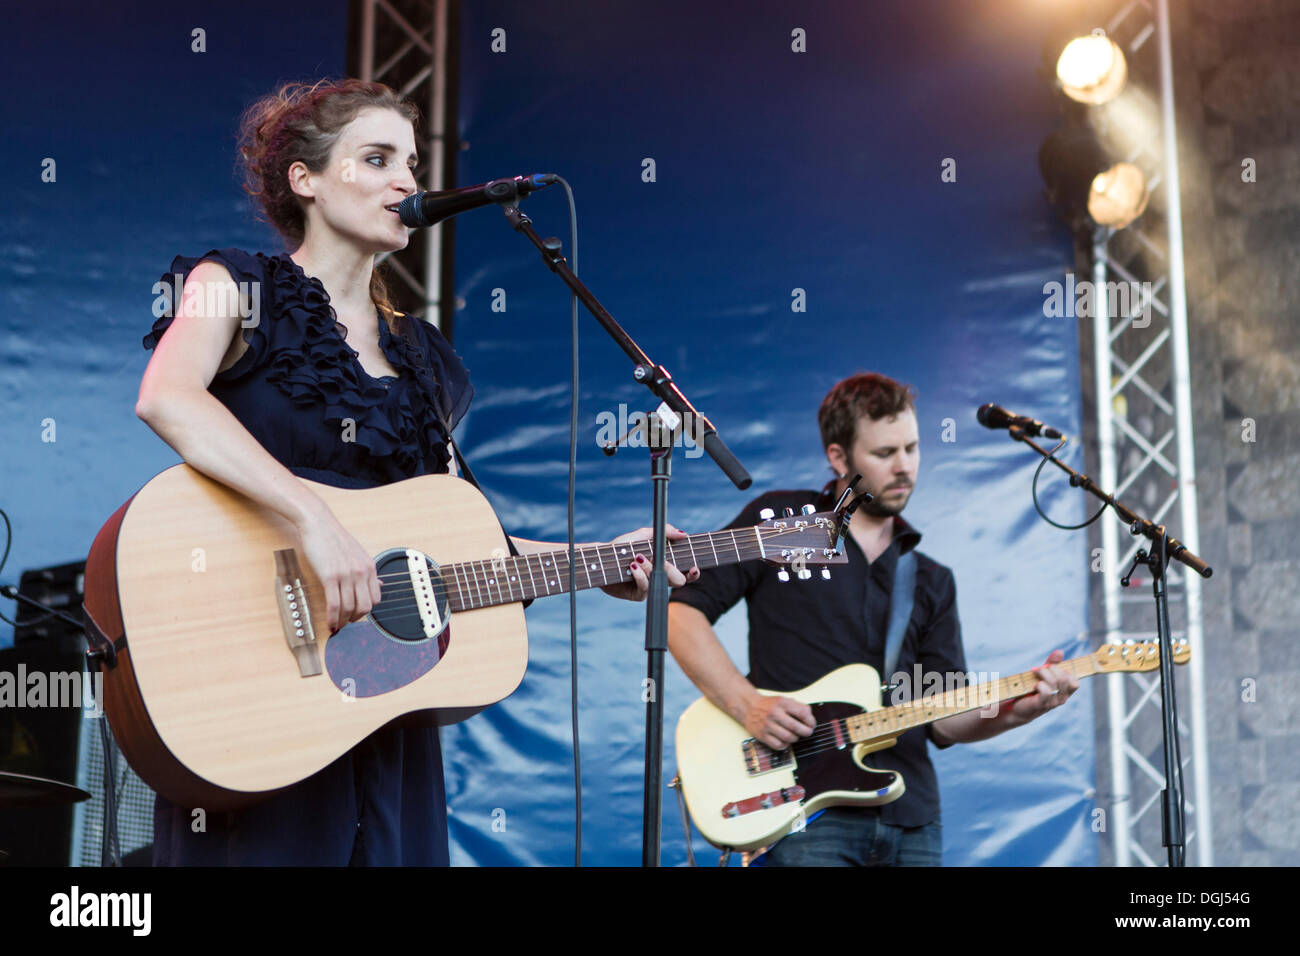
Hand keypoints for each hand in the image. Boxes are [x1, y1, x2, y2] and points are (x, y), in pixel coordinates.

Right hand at [294, 505, 381, 633]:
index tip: (356, 614)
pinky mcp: (330, 576)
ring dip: (342, 621)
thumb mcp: (358, 554)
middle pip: (365, 607)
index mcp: (370, 567)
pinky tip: (329, 622)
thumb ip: (368, 571)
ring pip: (349, 608)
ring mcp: (346, 574)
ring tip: (336, 625)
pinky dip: (332, 618)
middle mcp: (361, 572)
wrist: (319, 524)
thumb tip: (380, 584)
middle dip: (355, 619)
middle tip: (346, 622)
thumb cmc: (335, 539)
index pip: (376, 599)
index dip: (366, 611)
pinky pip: (334, 604)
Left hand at [598, 524, 699, 600]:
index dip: (694, 573)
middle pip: (678, 581)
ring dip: (650, 568)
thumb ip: (664, 532)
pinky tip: (633, 566)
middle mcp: (658, 578)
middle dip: (671, 569)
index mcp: (664, 565)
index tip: (694, 566)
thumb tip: (683, 534)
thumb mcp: (643, 535)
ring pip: (660, 583)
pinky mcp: (637, 595)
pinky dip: (640, 575)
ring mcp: (649, 588)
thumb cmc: (621, 547)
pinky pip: (645, 587)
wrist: (601, 558)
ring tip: (637, 557)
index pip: (686, 573)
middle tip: (659, 558)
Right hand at [745, 695, 815, 749]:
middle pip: (796, 727)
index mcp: (782, 703)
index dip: (811, 721)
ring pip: (788, 738)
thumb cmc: (770, 705)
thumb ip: (799, 706)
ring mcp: (767, 725)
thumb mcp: (784, 700)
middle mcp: (774, 713)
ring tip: (794, 735)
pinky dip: (785, 745)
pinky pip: (778, 745)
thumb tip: (810, 718)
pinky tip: (784, 740)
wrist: (749, 707)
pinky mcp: (762, 735)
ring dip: (795, 738)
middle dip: (806, 732)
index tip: (812, 725)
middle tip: (807, 732)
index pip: (802, 713)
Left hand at [1008, 649, 1078, 721]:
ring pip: (1055, 683)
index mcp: (1065, 691)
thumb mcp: (1044, 675)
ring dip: (1043, 674)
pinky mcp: (1042, 705)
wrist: (1019, 706)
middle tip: (1039, 669)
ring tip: (1034, 673)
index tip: (1050, 667)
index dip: (1064, 671)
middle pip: (1064, 678)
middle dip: (1051, 669)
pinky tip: (1034, 685)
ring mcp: (1053, 702)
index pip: (1075, 681)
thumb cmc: (1033, 689)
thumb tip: (1060, 651)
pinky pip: (1046, 692)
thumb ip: (1053, 664)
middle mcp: (1062, 698)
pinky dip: (1040, 684)